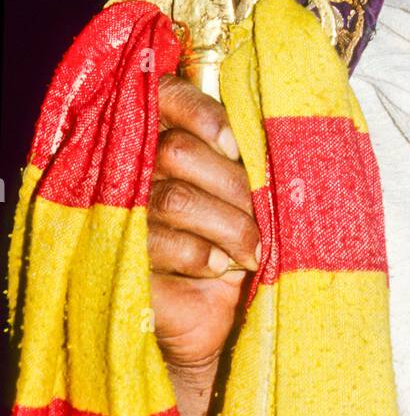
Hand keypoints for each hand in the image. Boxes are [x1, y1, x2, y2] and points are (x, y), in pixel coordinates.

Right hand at [149, 73, 260, 373]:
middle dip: (231, 184)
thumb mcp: (254, 194)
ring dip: (228, 225)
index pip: (167, 95)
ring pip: (175, 198)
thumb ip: (253, 156)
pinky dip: (203, 255)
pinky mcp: (120, 259)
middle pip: (176, 150)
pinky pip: (162, 245)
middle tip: (263, 217)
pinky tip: (221, 267)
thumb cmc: (241, 243)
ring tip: (252, 250)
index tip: (235, 144)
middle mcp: (136, 169)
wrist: (222, 321)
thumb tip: (282, 126)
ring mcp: (122, 215)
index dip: (201, 112)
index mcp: (166, 137)